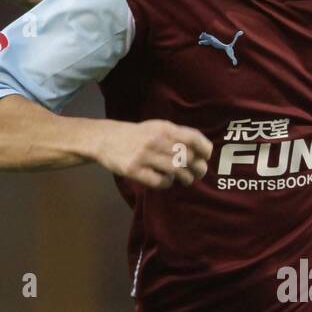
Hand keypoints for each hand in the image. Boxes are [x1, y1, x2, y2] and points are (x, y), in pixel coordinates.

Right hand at [95, 120, 212, 189]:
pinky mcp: (134, 170)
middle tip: (199, 173)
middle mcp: (156, 140)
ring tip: (187, 180)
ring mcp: (144, 156)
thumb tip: (202, 151)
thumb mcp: (157, 127)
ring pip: (176, 171)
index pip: (193, 138)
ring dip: (186, 178)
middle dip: (198, 168)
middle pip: (188, 158)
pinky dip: (167, 183)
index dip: (205, 149)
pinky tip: (166, 180)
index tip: (206, 157)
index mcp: (164, 128)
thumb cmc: (137, 135)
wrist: (105, 139)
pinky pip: (159, 181)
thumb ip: (177, 135)